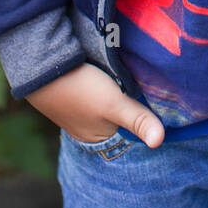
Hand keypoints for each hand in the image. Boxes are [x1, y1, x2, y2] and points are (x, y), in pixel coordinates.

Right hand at [25, 62, 164, 147]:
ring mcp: (82, 108)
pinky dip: (112, 82)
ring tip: (145, 78)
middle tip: (161, 89)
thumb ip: (137, 120)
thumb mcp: (112, 104)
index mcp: (98, 137)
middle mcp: (90, 127)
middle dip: (138, 106)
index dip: (147, 121)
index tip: (168, 107)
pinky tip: (121, 70)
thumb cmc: (78, 90)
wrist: (39, 66)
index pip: (131, 134)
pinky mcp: (77, 88)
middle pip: (123, 118)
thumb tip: (160, 141)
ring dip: (125, 92)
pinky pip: (102, 88)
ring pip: (113, 102)